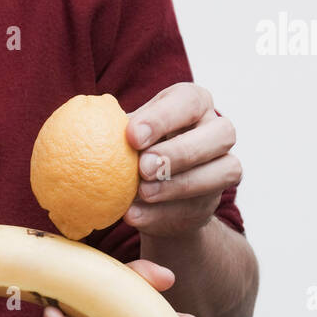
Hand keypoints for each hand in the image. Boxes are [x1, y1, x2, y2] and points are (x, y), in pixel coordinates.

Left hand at [124, 83, 241, 238]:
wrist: (154, 195)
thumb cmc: (138, 150)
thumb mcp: (128, 136)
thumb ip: (116, 131)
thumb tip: (93, 128)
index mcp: (194, 103)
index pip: (188, 101)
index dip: (162, 118)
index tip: (131, 136)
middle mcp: (217, 130)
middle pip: (220, 133)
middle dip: (180, 152)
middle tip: (144, 168)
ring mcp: (223, 166)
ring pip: (223, 171)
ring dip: (177, 185)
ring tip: (142, 193)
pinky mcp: (213, 200)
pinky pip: (198, 207)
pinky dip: (162, 214)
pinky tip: (134, 215)